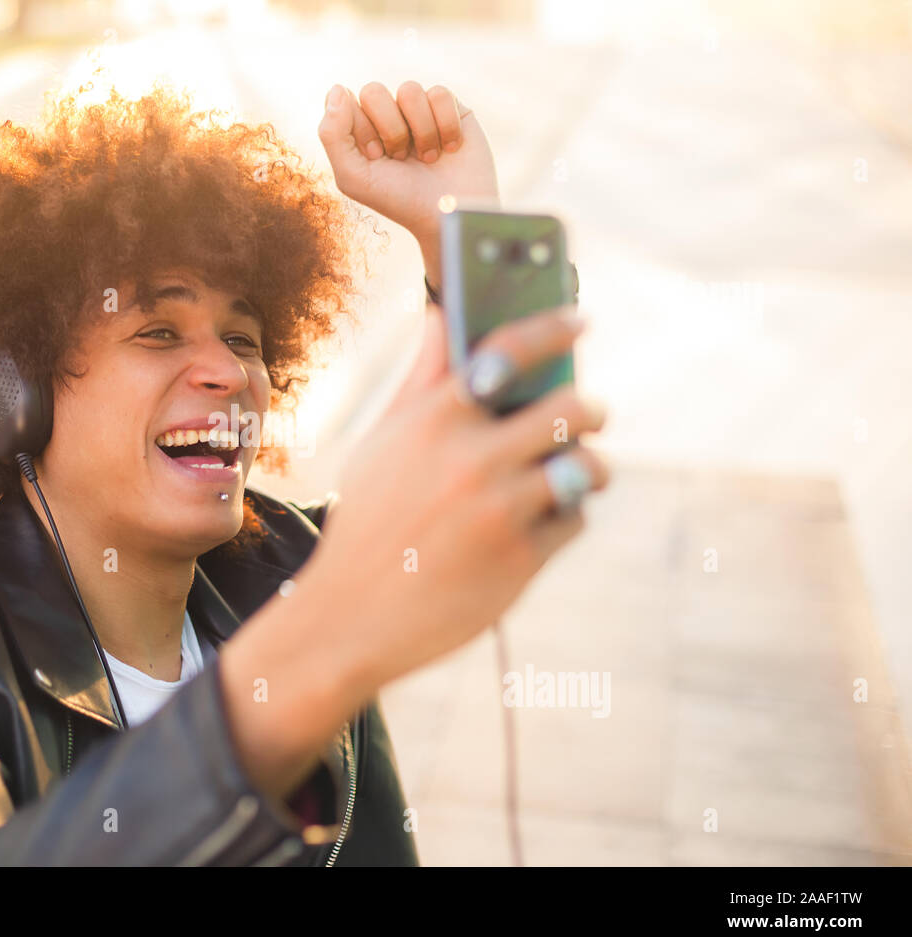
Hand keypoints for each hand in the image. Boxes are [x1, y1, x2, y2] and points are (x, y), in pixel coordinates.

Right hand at [308, 302, 607, 697]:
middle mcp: (472, 459)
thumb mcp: (381, 443)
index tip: (580, 321)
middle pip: (574, 407)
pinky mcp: (521, 558)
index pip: (511, 350)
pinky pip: (575, 519)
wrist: (353, 616)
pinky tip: (536, 524)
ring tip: (571, 473)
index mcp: (435, 420)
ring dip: (589, 468)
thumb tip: (441, 313)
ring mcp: (500, 509)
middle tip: (584, 416)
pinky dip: (564, 518)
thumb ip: (420, 379)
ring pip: (587, 466)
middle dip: (588, 411)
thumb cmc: (369, 521)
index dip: (554, 328)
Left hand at [317, 82, 498, 244]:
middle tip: (399, 158)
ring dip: (420, 131)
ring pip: (409, 90)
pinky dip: (445, 126)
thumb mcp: (354, 177)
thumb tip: (337, 88)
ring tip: (428, 159)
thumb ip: (333, 135)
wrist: (450, 215)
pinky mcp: (450, 108)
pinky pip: (440, 93)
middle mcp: (387, 115)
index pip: (345, 103)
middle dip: (388, 129)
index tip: (375, 157)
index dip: (362, 131)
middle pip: (373, 90)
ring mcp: (418, 110)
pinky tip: (449, 149)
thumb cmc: (399, 199)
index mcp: (360, 130)